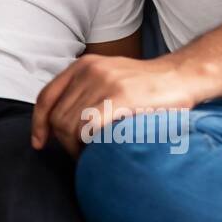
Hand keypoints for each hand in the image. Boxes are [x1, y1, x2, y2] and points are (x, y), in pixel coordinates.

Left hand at [30, 54, 198, 157]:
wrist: (183, 76)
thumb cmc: (147, 85)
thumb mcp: (109, 76)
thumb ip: (85, 91)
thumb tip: (60, 122)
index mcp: (83, 65)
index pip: (46, 96)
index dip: (39, 123)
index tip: (39, 143)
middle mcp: (90, 70)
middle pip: (58, 116)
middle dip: (64, 142)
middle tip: (80, 155)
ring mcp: (105, 82)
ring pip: (70, 124)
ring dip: (76, 148)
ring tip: (92, 156)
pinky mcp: (121, 97)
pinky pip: (89, 126)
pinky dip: (88, 145)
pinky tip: (99, 153)